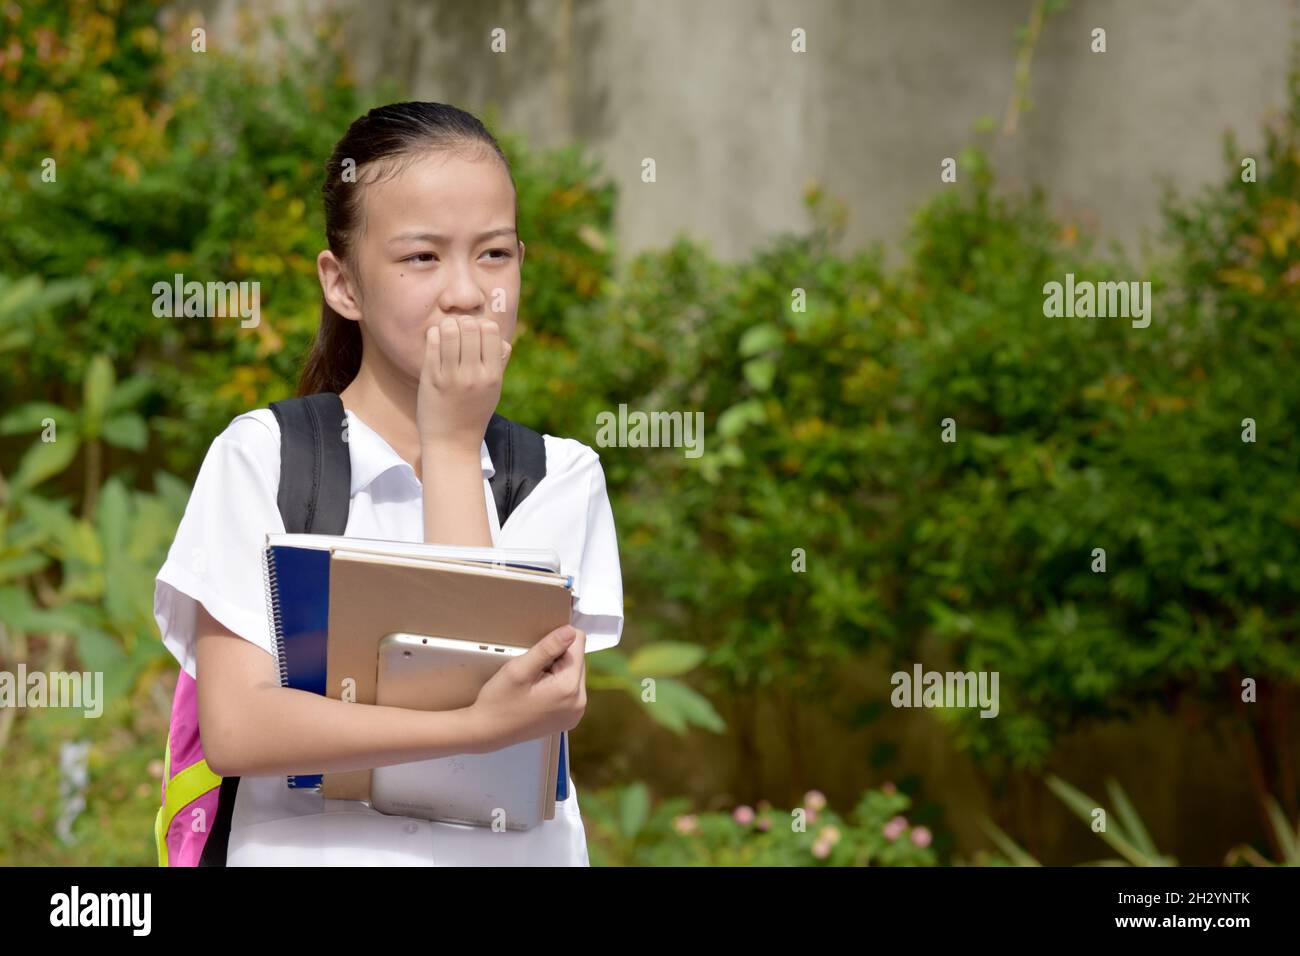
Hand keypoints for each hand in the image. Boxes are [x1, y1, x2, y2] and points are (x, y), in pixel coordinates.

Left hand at [416, 316, 512, 450]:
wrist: (452, 443)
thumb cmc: (474, 414)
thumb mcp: (494, 391)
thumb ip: (499, 365)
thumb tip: (503, 341)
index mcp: (493, 376)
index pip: (491, 331)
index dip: (483, 325)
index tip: (476, 333)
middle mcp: (474, 375)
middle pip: (471, 326)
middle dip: (464, 322)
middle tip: (459, 330)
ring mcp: (451, 376)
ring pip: (450, 330)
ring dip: (448, 325)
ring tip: (447, 333)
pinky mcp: (431, 378)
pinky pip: (433, 343)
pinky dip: (434, 335)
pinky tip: (436, 340)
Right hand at [469, 625, 586, 752]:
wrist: (487, 732)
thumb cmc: (499, 700)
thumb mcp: (519, 669)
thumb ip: (548, 648)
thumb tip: (571, 630)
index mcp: (569, 688)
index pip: (578, 644)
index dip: (557, 641)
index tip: (537, 653)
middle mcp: (580, 703)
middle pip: (578, 660)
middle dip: (557, 658)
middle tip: (532, 671)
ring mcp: (576, 713)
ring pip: (574, 673)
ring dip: (557, 671)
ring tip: (533, 682)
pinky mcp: (569, 719)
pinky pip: (570, 690)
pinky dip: (557, 685)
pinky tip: (538, 692)